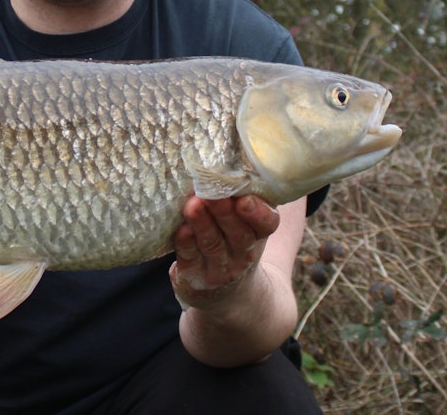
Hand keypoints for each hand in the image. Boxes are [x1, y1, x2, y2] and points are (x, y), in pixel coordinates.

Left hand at [169, 195, 279, 309]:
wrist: (229, 297)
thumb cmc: (234, 243)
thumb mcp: (247, 224)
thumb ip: (243, 194)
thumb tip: (237, 148)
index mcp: (259, 235)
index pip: (267, 224)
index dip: (258, 213)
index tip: (244, 198)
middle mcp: (243, 254)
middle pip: (237, 233)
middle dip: (224, 212)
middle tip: (212, 192)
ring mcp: (220, 269)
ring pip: (212, 245)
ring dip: (202, 224)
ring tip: (193, 205)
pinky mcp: (196, 278)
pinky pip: (190, 259)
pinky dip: (185, 244)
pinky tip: (179, 229)